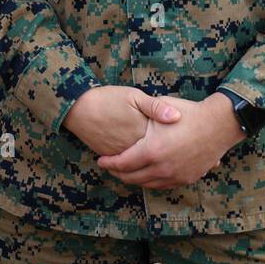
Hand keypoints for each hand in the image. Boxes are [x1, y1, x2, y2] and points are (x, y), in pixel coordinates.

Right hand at [62, 85, 181, 157]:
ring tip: (166, 162)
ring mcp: (120, 156)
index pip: (164, 146)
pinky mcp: (111, 157)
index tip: (186, 141)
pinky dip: (138, 166)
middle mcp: (132, 149)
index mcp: (141, 134)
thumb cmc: (107, 98)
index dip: (176, 144)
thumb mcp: (134, 97)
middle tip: (179, 156)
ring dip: (154, 167)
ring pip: (141, 167)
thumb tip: (176, 117)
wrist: (78, 108)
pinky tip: (146, 163)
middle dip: (167, 159)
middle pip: (155, 160)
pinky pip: (127, 167)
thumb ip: (156, 107)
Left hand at [96, 92, 246, 189]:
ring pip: (147, 184)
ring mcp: (175, 176)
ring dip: (134, 179)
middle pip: (132, 178)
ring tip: (127, 172)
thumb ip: (143, 117)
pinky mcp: (186, 179)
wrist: (218, 124)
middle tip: (111, 167)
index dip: (109, 163)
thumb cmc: (188, 113)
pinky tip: (148, 173)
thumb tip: (126, 123)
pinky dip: (151, 181)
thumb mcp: (161, 109)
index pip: (122, 163)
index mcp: (151, 151)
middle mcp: (161, 168)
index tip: (100, 160)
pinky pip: (163, 185)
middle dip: (118, 173)